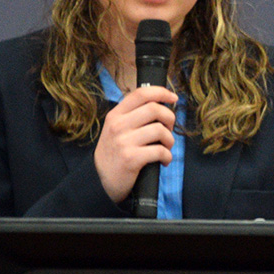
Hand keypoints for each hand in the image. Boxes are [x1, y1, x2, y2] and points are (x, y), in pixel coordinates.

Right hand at [93, 85, 177, 203]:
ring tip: (166, 148)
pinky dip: (167, 156)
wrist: (100, 181)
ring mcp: (124, 142)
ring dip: (170, 140)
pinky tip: (164, 160)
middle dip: (169, 118)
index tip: (173, 98)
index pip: (141, 93)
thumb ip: (132, 116)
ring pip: (160, 130)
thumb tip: (160, 105)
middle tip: (169, 129)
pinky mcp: (131, 158)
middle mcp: (118, 125)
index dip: (161, 92)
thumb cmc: (114, 154)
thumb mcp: (115, 129)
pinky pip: (160, 151)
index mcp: (115, 115)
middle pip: (154, 109)